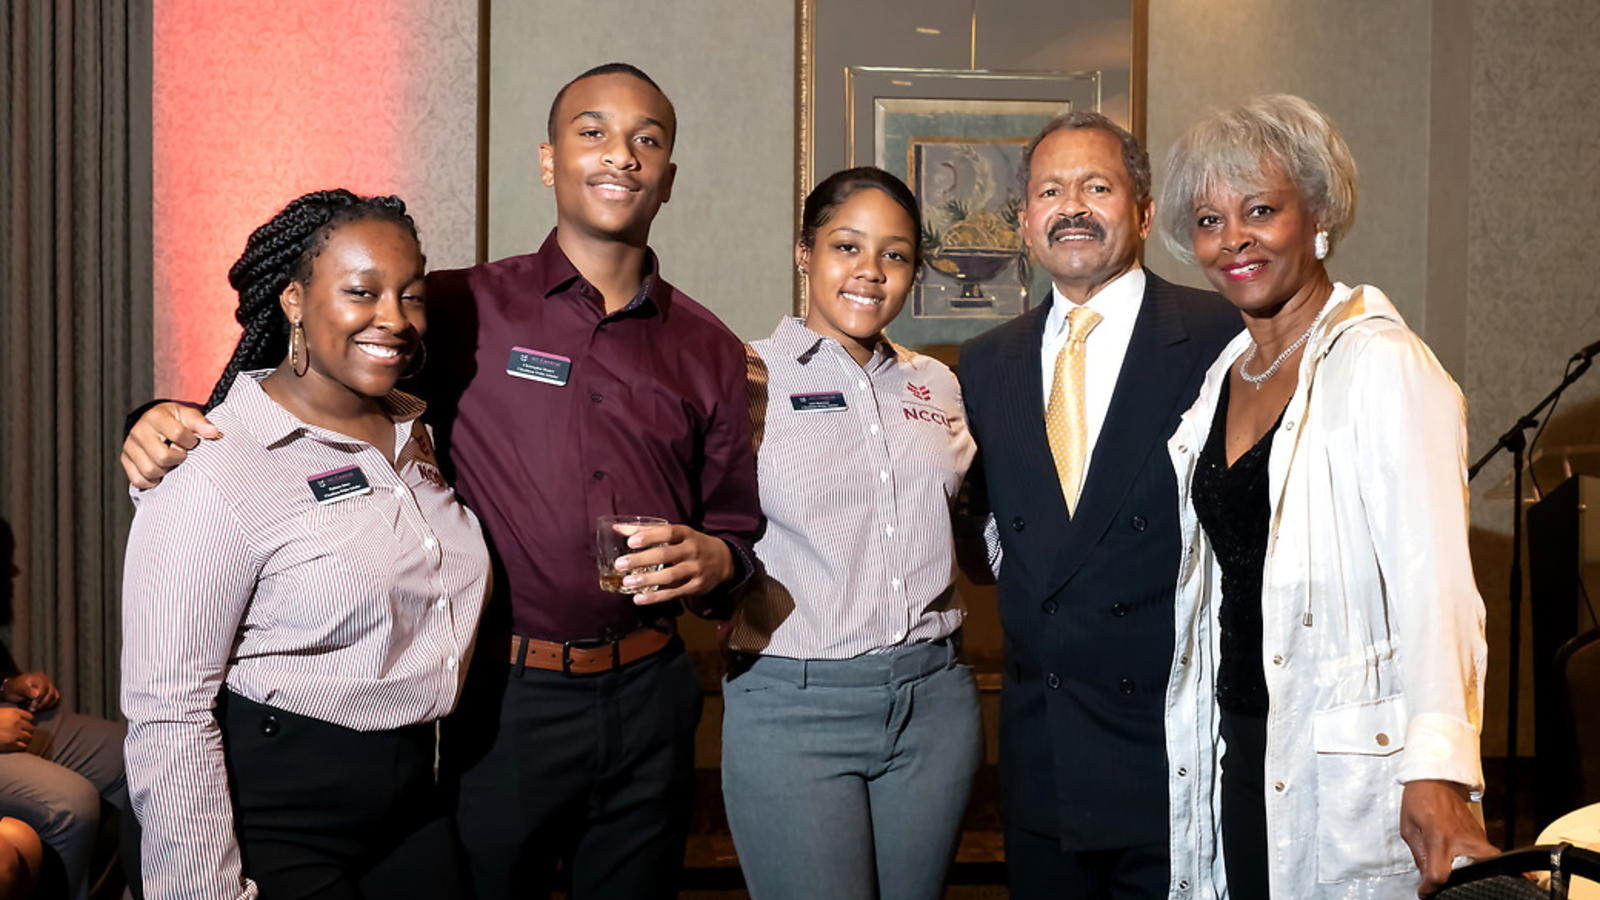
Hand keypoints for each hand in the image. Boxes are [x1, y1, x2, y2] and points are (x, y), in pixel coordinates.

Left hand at [0, 673, 56, 711]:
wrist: (14, 687)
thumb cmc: (15, 688)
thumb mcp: (18, 689)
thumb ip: (28, 691)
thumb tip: (38, 694)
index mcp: (39, 678)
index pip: (44, 689)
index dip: (39, 699)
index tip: (31, 705)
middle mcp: (47, 681)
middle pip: (51, 693)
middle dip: (43, 703)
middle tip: (33, 709)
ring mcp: (50, 686)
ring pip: (55, 696)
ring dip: (47, 705)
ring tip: (37, 708)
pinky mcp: (51, 691)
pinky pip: (56, 698)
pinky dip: (50, 704)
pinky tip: (42, 707)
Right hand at [0, 709, 33, 752]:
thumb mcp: (1, 712)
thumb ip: (11, 715)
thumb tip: (21, 719)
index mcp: (14, 712)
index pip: (30, 717)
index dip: (27, 721)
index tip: (24, 724)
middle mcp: (17, 722)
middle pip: (31, 728)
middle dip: (27, 731)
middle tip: (23, 733)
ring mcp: (15, 733)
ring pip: (28, 737)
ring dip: (25, 739)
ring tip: (20, 740)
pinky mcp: (11, 743)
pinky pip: (23, 746)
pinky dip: (21, 746)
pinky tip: (16, 745)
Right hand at [121, 402, 221, 489]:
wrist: (153, 422)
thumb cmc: (174, 420)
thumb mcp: (188, 415)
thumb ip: (201, 423)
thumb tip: (214, 433)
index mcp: (156, 417)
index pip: (177, 434)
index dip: (190, 441)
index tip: (192, 442)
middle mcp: (139, 431)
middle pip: (162, 457)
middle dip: (177, 458)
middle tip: (181, 454)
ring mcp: (130, 446)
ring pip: (150, 471)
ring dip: (165, 471)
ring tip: (171, 463)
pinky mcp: (125, 459)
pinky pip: (138, 480)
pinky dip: (151, 482)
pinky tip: (160, 473)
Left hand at [614, 524, 733, 604]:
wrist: (723, 561)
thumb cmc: (692, 544)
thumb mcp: (677, 534)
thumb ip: (648, 531)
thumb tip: (617, 528)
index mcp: (686, 534)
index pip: (668, 532)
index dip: (649, 536)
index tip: (631, 542)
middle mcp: (692, 550)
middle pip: (665, 554)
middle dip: (641, 560)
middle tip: (620, 564)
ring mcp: (695, 569)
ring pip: (670, 576)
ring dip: (647, 580)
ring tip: (627, 582)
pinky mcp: (696, 586)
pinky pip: (674, 593)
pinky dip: (656, 597)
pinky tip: (639, 598)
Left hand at [1401, 779, 1499, 895]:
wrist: (1437, 779)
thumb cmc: (1420, 800)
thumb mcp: (1409, 829)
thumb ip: (1419, 857)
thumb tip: (1426, 878)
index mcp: (1439, 838)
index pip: (1439, 874)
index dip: (1431, 887)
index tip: (1426, 892)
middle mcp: (1463, 840)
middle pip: (1478, 873)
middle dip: (1467, 884)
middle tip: (1452, 887)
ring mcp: (1476, 837)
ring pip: (1486, 865)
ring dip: (1475, 874)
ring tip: (1466, 878)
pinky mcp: (1482, 835)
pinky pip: (1485, 855)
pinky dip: (1479, 863)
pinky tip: (1468, 865)